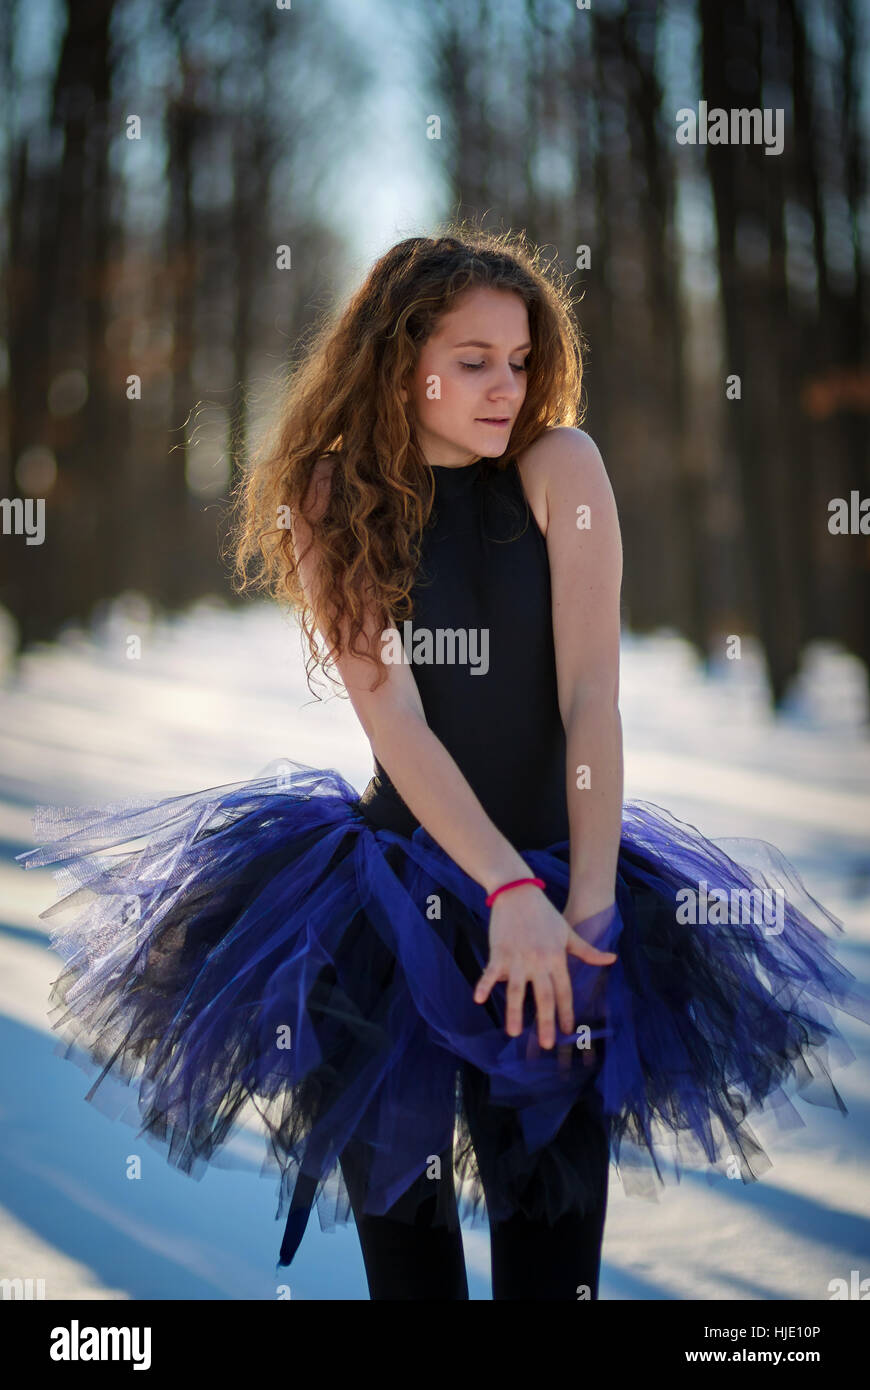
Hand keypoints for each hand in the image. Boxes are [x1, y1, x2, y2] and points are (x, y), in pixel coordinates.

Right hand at [473, 884, 617, 1048]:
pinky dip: (484, 984)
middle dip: (546, 1021)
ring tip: (514, 1032)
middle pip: (543, 995)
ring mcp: (518, 957)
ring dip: (514, 1011)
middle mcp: (539, 961)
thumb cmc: (545, 913)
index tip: (569, 1031)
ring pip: (516, 989)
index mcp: (556, 958)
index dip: (567, 1011)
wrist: (518, 892)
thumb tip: (612, 959)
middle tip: (548, 1044)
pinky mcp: (499, 951)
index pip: (564, 990)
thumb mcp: (568, 932)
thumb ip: (588, 951)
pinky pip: (491, 972)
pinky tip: (479, 999)